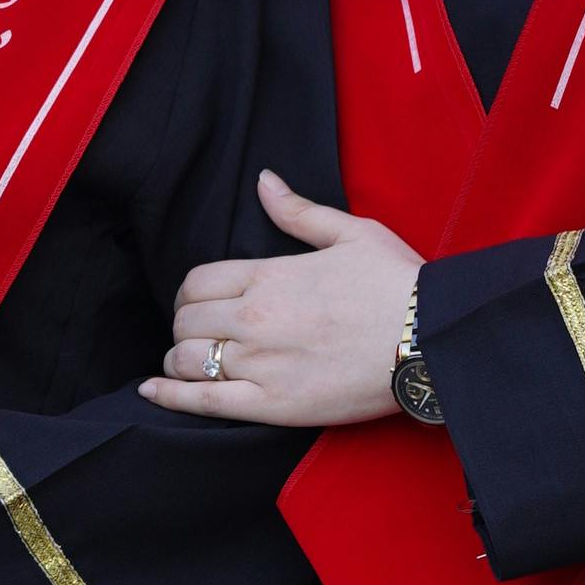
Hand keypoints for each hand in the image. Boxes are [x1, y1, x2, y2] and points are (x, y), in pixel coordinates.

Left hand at [146, 178, 424, 432]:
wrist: (432, 339)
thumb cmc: (399, 284)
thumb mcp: (352, 233)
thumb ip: (298, 211)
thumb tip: (263, 181)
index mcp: (268, 275)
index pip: (196, 282)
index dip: (189, 294)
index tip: (199, 303)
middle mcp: (254, 317)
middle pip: (185, 320)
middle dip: (185, 325)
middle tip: (200, 333)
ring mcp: (259, 362)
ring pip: (186, 358)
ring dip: (179, 359)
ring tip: (188, 362)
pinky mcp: (271, 404)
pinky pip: (202, 402)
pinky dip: (169, 396)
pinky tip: (151, 392)